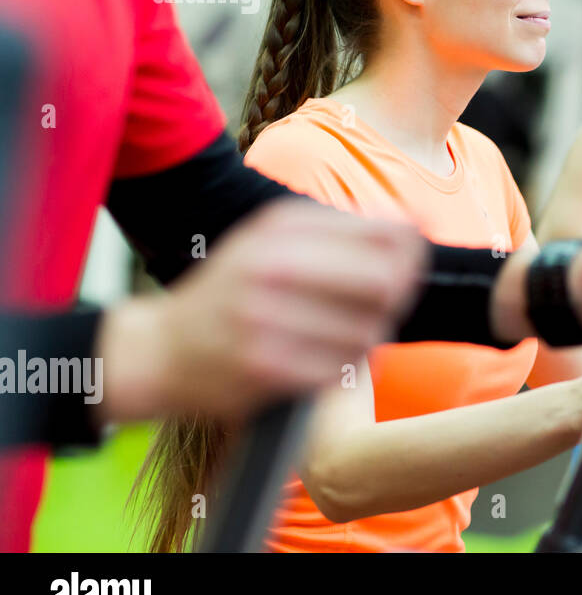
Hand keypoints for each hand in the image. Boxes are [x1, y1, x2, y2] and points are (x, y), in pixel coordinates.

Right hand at [99, 199, 425, 423]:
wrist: (158, 349)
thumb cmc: (231, 292)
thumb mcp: (271, 240)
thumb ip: (337, 233)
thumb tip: (411, 235)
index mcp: (280, 226)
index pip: (383, 233)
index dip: (411, 253)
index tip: (409, 265)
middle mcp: (271, 265)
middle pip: (382, 280)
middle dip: (397, 296)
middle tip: (387, 304)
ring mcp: (265, 317)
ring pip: (366, 330)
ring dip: (369, 336)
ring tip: (348, 333)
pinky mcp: (263, 366)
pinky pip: (338, 368)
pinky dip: (344, 367)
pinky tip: (327, 358)